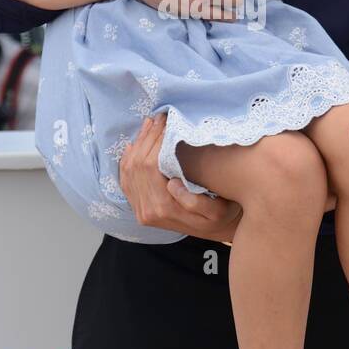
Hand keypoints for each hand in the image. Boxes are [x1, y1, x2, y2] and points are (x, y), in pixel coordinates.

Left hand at [119, 113, 242, 241]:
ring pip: (129, 170)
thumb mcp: (218, 210)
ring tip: (150, 124)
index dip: (156, 139)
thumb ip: (195, 202)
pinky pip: (126, 180)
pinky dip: (127, 159)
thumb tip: (171, 183)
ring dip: (137, 144)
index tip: (167, 122)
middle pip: (137, 165)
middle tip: (159, 118)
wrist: (217, 230)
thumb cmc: (222, 214)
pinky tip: (134, 144)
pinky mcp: (139, 207)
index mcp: (164, 208)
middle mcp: (147, 210)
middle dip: (147, 137)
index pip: (150, 165)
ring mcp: (140, 209)